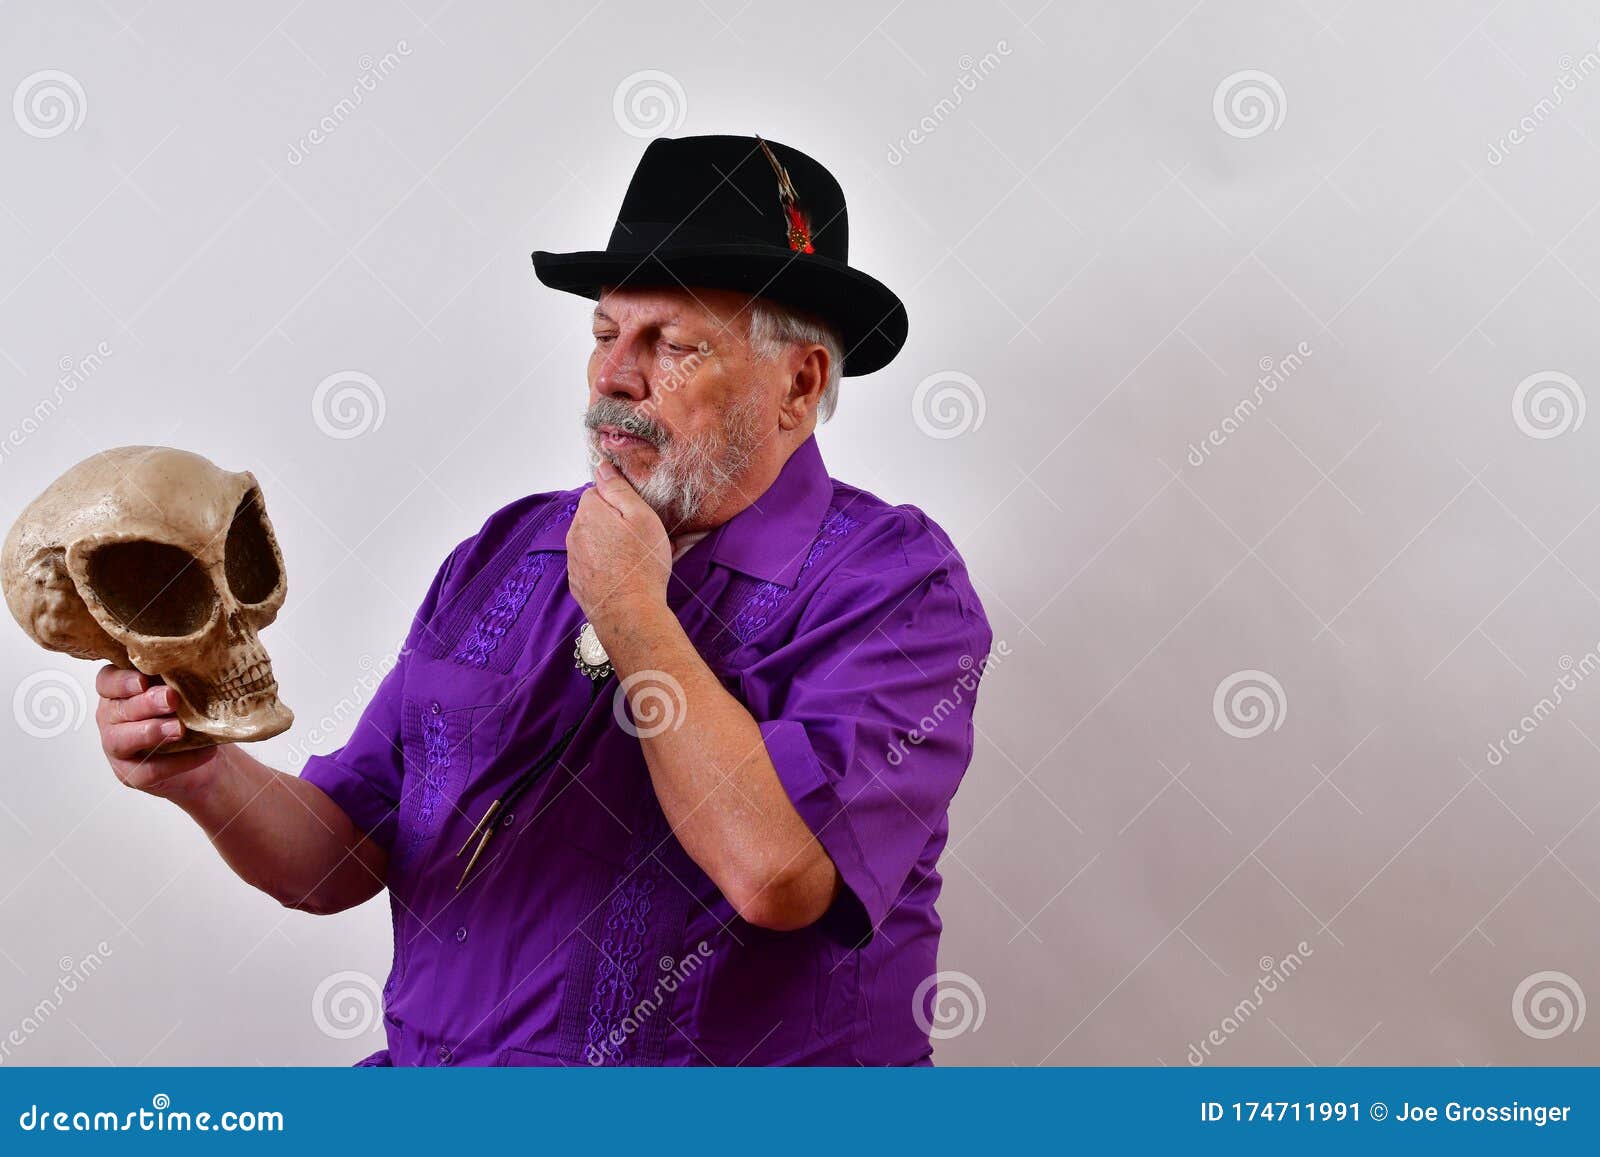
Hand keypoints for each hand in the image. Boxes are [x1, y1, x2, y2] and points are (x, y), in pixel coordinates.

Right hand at [95, 666, 224, 796]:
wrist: (202, 750)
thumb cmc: (187, 710)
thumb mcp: (183, 689)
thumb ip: (178, 679)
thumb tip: (194, 664)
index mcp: (120, 692)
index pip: (107, 682)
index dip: (122, 681)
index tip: (143, 680)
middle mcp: (111, 718)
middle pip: (118, 709)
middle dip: (146, 703)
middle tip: (171, 698)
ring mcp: (118, 747)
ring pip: (122, 740)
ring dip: (151, 732)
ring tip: (179, 729)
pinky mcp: (132, 774)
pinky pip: (150, 769)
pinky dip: (178, 761)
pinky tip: (202, 752)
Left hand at [566, 459, 671, 637]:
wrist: (630, 613)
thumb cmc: (641, 564)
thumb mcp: (641, 517)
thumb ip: (618, 489)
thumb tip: (601, 466)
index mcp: (589, 512)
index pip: (597, 492)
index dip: (618, 501)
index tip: (636, 515)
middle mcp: (574, 533)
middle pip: (593, 517)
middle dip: (613, 523)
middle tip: (640, 538)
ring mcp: (573, 560)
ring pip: (591, 541)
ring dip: (608, 545)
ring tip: (634, 560)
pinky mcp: (577, 582)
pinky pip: (590, 564)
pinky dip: (604, 566)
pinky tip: (623, 576)